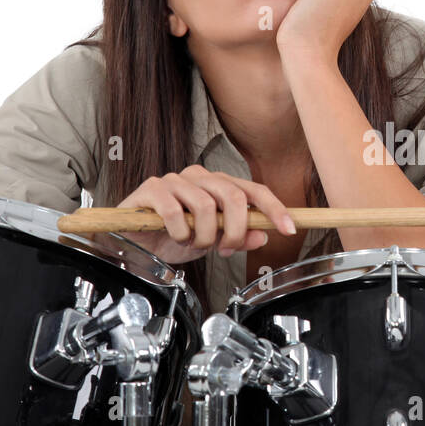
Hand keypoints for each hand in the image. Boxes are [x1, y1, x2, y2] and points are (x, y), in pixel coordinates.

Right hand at [116, 166, 296, 265]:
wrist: (135, 242)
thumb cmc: (171, 237)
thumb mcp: (212, 243)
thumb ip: (238, 238)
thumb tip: (263, 236)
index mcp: (218, 185)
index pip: (254, 190)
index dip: (275, 209)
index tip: (289, 229)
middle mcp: (199, 177)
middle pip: (233, 196)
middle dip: (235, 230)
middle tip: (226, 249)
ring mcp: (175, 180)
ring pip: (204, 206)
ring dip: (203, 236)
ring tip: (193, 244)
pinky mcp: (152, 188)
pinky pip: (174, 210)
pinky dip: (178, 232)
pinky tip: (174, 237)